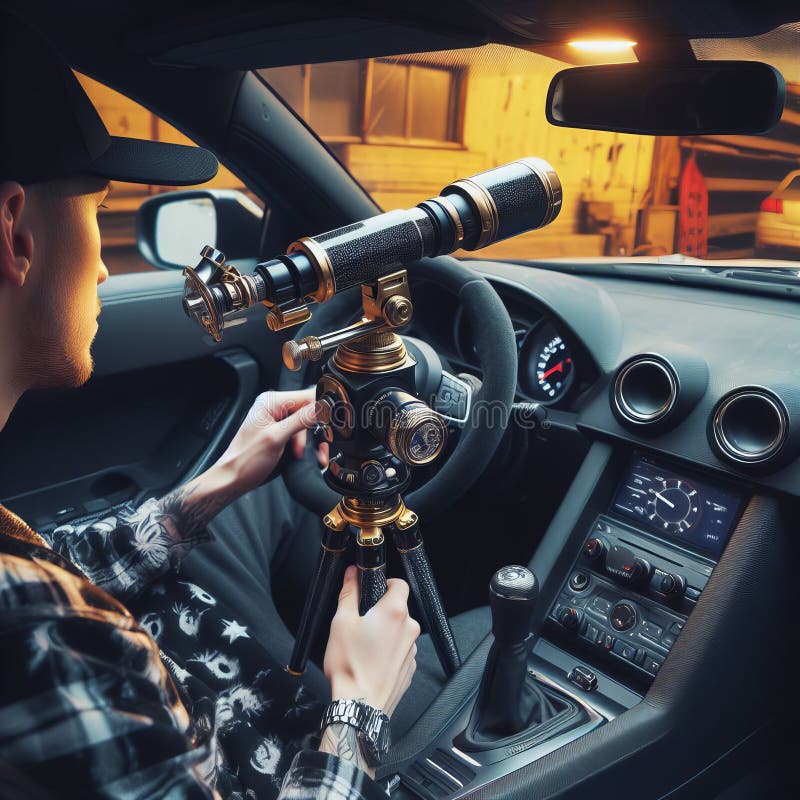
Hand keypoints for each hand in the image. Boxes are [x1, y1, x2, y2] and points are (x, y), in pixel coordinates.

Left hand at [214, 389, 321, 495]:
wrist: (234, 479)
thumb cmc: (246, 460)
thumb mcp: (277, 438)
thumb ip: (301, 420)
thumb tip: (323, 406)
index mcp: (271, 401)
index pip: (307, 395)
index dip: (322, 410)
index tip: (332, 423)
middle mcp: (275, 407)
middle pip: (310, 410)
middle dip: (317, 430)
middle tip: (319, 445)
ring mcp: (278, 419)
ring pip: (308, 423)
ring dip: (312, 440)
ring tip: (309, 453)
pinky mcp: (281, 432)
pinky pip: (301, 432)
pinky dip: (307, 444)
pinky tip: (304, 454)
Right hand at [323, 566, 419, 716]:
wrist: (360, 706)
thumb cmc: (350, 665)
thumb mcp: (341, 622)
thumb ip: (349, 593)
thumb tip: (352, 574)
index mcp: (394, 612)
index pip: (399, 583)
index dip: (385, 583)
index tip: (372, 591)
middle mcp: (409, 628)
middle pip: (398, 608)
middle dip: (380, 611)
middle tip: (359, 623)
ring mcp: (412, 650)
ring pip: (399, 631)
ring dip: (385, 632)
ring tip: (363, 647)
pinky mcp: (409, 668)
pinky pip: (400, 650)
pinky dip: (388, 651)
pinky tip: (370, 661)